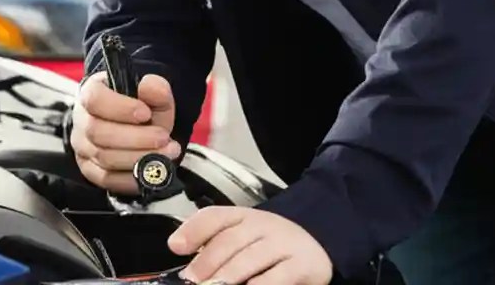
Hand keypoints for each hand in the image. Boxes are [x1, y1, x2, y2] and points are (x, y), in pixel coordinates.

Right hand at [70, 71, 180, 193]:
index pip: (95, 99)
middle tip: (164, 139)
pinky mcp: (89, 169)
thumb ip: (155, 89)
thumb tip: (150, 86)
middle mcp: (81, 120)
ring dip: (139, 158)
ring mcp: (82, 146)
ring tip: (166, 153)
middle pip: (98, 133)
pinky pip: (106, 178)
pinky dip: (131, 178)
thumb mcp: (153, 94)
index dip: (120, 108)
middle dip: (136, 138)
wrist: (137, 127)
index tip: (146, 113)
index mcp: (91, 93)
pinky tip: (151, 171)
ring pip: (104, 157)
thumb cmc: (141, 107)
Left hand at [171, 206, 332, 284]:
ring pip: (250, 258)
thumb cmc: (271, 246)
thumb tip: (186, 263)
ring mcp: (283, 244)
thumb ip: (216, 246)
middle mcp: (262, 225)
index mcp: (243, 217)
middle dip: (207, 262)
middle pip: (229, 240)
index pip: (214, 217)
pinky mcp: (302, 265)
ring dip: (228, 275)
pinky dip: (260, 284)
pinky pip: (277, 277)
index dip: (193, 230)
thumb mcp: (244, 237)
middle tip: (193, 279)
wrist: (318, 243)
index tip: (176, 247)